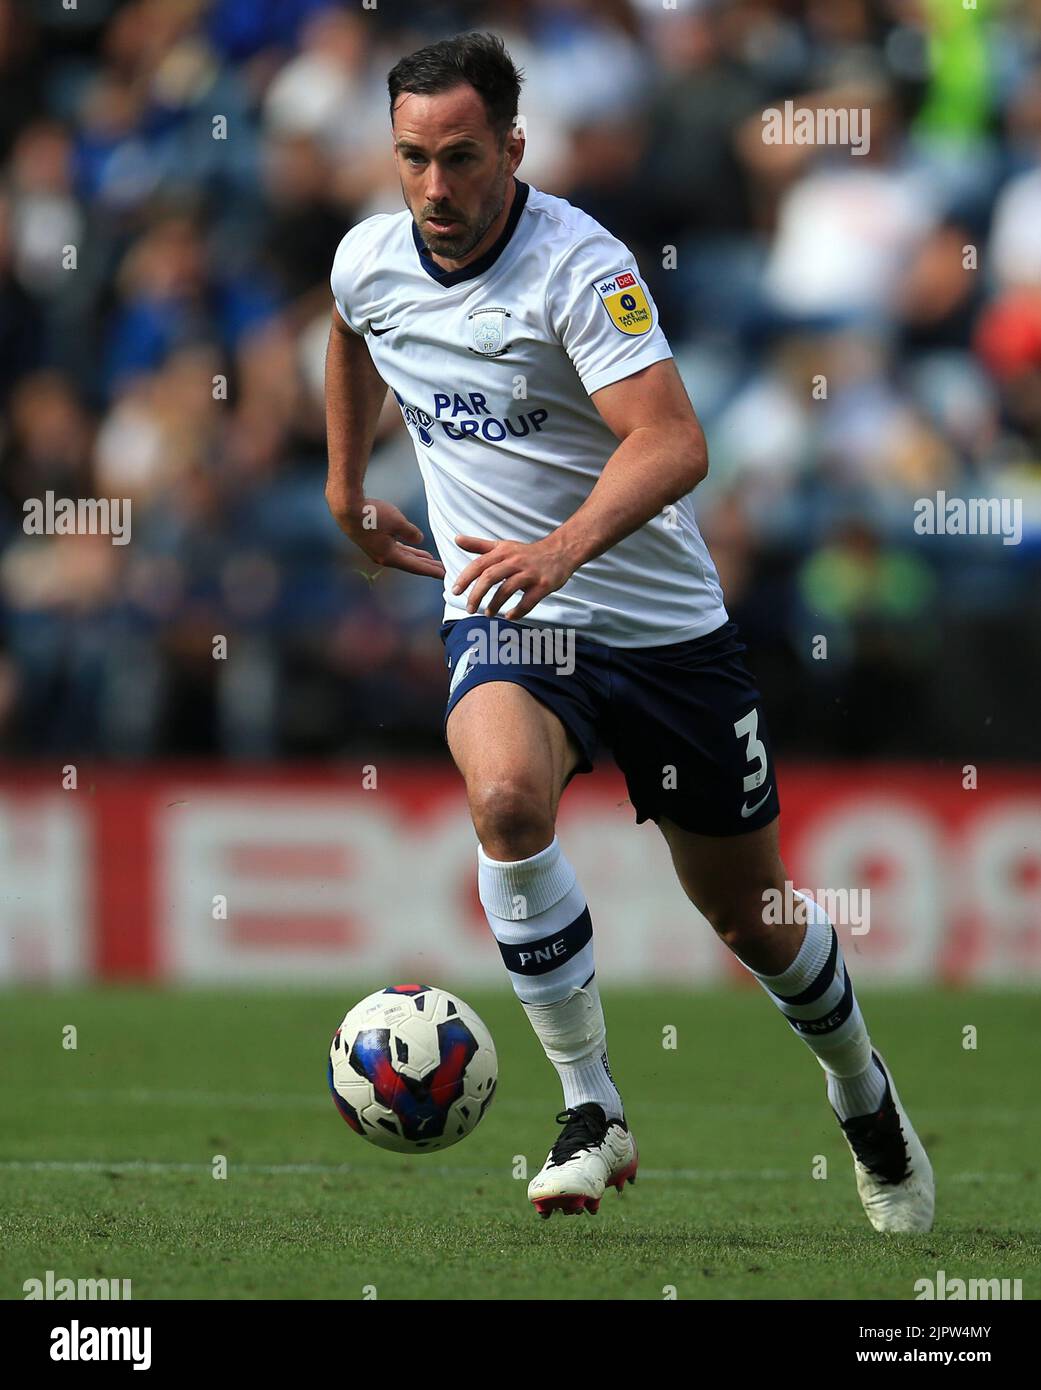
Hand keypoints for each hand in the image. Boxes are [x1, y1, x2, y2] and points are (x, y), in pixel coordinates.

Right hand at [328, 495, 444, 579]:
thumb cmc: (372, 514)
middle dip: (427, 566)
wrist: (346, 507)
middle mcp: (383, 557)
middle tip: (443, 569)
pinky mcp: (373, 541)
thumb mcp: (397, 522)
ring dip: (417, 558)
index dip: (431, 570)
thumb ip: (411, 532)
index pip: (415, 566)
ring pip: (403, 556)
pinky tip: (412, 547)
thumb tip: (419, 539)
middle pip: (410, 564)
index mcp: (389, 557)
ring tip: (430, 560)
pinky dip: (407, 549)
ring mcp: (377, 550)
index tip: (445, 575)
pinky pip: (395, 548)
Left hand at [452, 533, 573, 620]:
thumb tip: (456, 539)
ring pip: (507, 589)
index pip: (479, 565)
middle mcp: (515, 561)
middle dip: (476, 594)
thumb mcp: (502, 546)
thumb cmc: (526, 552)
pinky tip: (509, 616)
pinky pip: (528, 601)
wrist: (560, 551)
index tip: (455, 591)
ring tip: (487, 614)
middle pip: (490, 577)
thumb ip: (479, 545)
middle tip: (468, 608)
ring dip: (495, 604)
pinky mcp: (543, 585)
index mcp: (502, 552)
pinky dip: (518, 611)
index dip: (465, 578)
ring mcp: (530, 573)